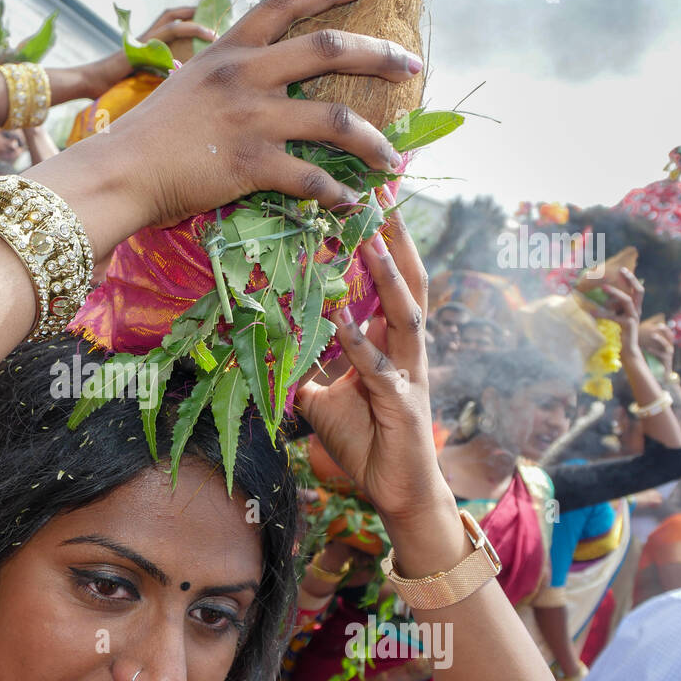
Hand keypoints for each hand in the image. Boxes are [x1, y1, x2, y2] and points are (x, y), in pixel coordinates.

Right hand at [102, 0, 421, 229]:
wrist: (119, 173)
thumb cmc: (148, 136)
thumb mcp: (187, 86)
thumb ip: (228, 78)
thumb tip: (263, 84)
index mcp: (230, 50)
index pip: (290, 1)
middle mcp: (245, 75)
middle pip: (330, 49)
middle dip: (381, 55)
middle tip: (412, 67)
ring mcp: (251, 119)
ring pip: (334, 119)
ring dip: (373, 141)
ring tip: (393, 160)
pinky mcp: (250, 165)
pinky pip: (310, 177)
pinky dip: (335, 192)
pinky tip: (348, 201)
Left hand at [293, 187, 457, 546]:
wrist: (397, 489)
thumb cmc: (366, 439)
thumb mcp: (324, 398)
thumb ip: (305, 370)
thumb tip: (270, 354)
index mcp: (390, 338)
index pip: (390, 276)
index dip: (383, 236)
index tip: (371, 193)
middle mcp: (406, 347)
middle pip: (408, 279)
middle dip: (395, 235)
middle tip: (381, 190)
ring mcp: (409, 372)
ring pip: (404, 313)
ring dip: (386, 276)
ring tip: (370, 239)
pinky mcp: (403, 403)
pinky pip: (380, 366)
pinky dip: (360, 342)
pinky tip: (342, 321)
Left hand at [590, 267, 644, 358]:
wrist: (626, 351)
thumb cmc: (618, 334)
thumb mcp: (616, 318)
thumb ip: (612, 309)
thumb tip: (599, 299)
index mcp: (635, 308)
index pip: (637, 290)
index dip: (631, 279)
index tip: (622, 269)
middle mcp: (637, 310)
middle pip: (639, 291)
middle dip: (631, 279)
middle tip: (621, 270)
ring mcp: (634, 317)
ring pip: (627, 300)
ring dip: (615, 292)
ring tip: (602, 287)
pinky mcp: (628, 325)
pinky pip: (614, 316)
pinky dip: (602, 313)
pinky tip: (591, 312)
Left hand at [640, 318, 674, 374]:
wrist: (656, 372)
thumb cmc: (651, 358)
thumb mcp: (648, 346)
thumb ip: (647, 338)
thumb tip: (639, 330)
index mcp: (666, 342)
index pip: (667, 332)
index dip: (663, 327)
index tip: (657, 323)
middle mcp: (669, 347)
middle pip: (670, 336)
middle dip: (665, 330)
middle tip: (657, 326)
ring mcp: (669, 354)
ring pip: (667, 345)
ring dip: (660, 339)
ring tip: (653, 335)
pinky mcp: (667, 361)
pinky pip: (662, 355)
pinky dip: (654, 351)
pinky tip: (647, 348)